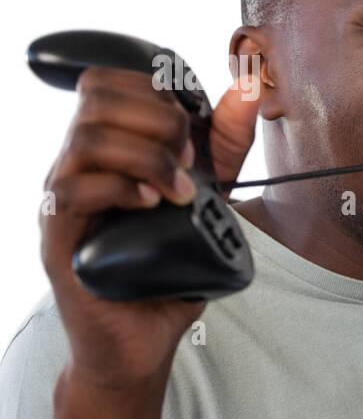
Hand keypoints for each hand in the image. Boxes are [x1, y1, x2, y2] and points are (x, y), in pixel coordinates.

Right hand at [40, 66, 260, 390]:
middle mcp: (75, 165)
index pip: (105, 81)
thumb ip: (225, 143)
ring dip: (147, 156)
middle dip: (158, 120)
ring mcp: (61, 199)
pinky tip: (151, 206)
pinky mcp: (58, 237)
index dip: (152, 90)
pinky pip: (71, 190)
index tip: (190, 129)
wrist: (142, 338)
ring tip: (177, 192)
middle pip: (96, 97)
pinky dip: (121, 190)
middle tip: (188, 161)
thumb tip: (248, 86)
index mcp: (104, 148)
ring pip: (87, 138)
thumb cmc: (168, 265)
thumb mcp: (208, 193)